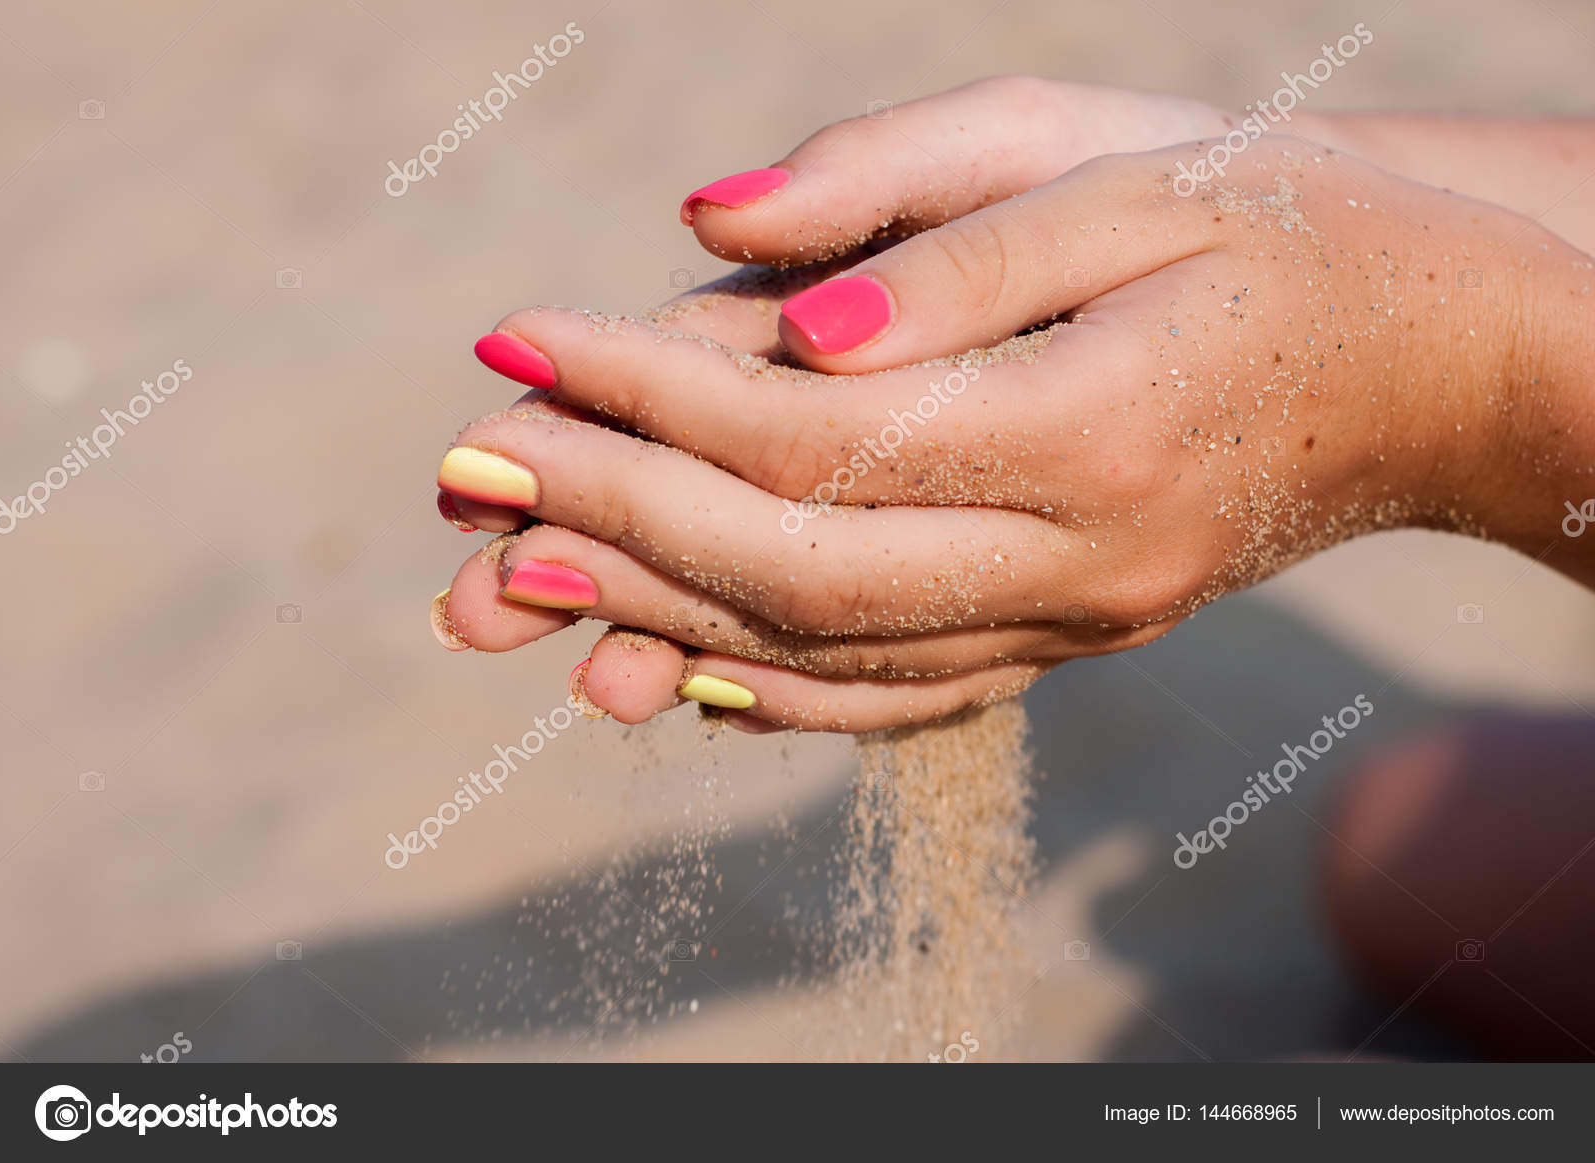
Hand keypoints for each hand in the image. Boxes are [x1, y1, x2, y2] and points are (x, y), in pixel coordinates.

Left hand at [435, 140, 1592, 731]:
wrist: (1433, 362)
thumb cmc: (1280, 218)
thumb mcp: (1120, 159)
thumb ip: (922, 217)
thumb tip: (721, 253)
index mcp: (1099, 418)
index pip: (817, 432)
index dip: (646, 392)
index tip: (512, 339)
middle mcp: (1084, 557)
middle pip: (793, 566)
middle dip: (607, 516)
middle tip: (460, 475)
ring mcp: (1080, 624)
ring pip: (827, 652)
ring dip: (655, 610)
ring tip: (510, 573)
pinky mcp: (1070, 643)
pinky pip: (899, 698)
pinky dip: (769, 690)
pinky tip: (664, 669)